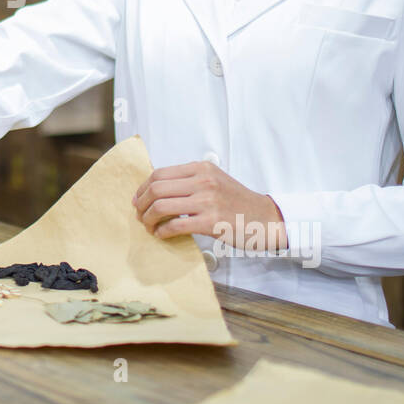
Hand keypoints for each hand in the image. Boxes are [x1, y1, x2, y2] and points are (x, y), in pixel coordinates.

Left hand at [131, 160, 287, 248]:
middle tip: (139, 215)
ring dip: (148, 219)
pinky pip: (175, 226)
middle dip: (142, 204)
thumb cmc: (237, 202)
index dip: (143, 188)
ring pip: (162, 206)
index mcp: (201, 168)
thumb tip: (157, 189)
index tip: (138, 200)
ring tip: (148, 226)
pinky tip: (162, 235)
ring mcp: (207, 201)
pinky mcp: (211, 222)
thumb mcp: (214, 180)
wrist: (265, 218)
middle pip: (157, 189)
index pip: (160, 173)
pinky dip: (162, 231)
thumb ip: (190, 180)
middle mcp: (203, 181)